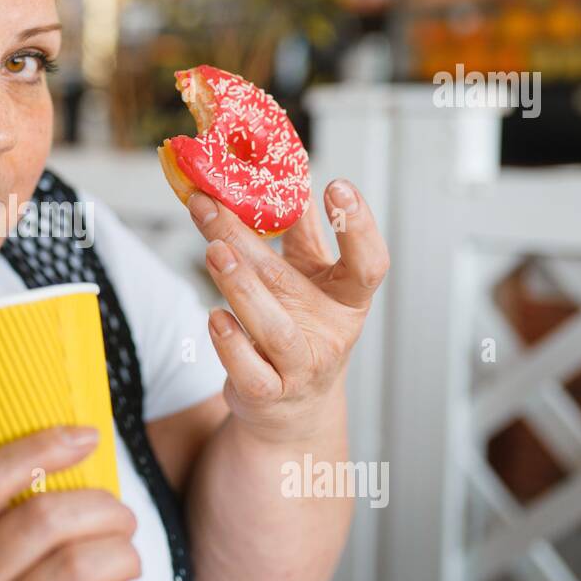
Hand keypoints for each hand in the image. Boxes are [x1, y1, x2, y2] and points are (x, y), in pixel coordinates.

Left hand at [186, 179, 388, 441]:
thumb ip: (304, 230)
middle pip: (290, 283)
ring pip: (272, 328)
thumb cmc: (303, 327)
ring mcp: (301, 366)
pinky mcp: (268, 393)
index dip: (358, 227)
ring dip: (240, 288)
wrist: (293, 407)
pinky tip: (213, 317)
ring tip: (213, 252)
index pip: (368, 264)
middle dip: (247, 240)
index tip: (337, 187)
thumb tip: (288, 173)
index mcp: (347, 299)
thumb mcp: (312, 279)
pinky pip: (249, 370)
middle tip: (212, 205)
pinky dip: (230, 344)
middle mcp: (329, 332)